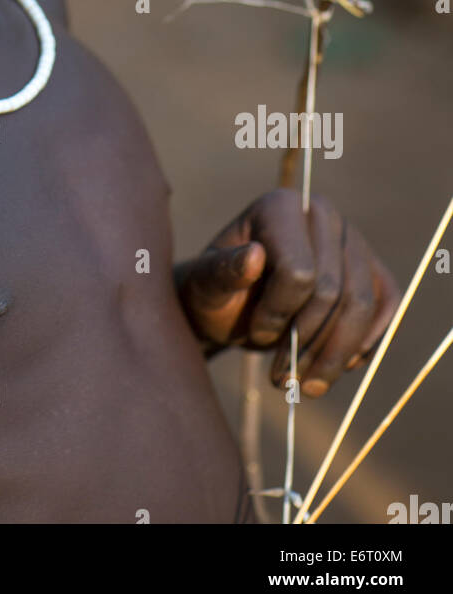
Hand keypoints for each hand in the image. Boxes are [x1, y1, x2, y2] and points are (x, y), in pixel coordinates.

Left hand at [174, 188, 400, 394]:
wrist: (234, 304)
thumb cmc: (217, 291)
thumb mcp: (206, 285)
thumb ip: (223, 271)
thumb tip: (253, 256)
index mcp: (279, 207)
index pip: (299, 271)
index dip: (279, 313)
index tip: (255, 332)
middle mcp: (322, 213)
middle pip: (335, 292)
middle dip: (308, 344)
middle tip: (281, 379)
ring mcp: (351, 240)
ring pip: (362, 306)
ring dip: (336, 357)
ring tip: (306, 386)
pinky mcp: (372, 268)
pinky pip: (386, 307)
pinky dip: (365, 344)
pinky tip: (339, 367)